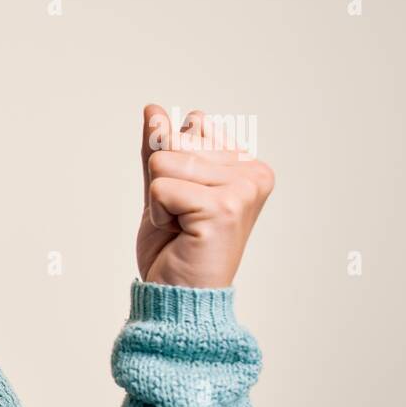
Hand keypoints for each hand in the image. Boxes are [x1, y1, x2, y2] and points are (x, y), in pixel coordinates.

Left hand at [136, 104, 273, 288]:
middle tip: (182, 218)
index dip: (172, 163)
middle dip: (162, 181)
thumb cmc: (174, 248)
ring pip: (164, 161)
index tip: (188, 200)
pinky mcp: (225, 207)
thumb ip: (159, 147)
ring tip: (182, 226)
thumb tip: (153, 109)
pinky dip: (158, 214)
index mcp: (247, 163)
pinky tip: (180, 234)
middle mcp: (254, 172)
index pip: (192, 125)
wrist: (178, 296)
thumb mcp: (161, 188)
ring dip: (159, 199)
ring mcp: (243, 189)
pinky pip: (161, 187)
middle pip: (175, 141)